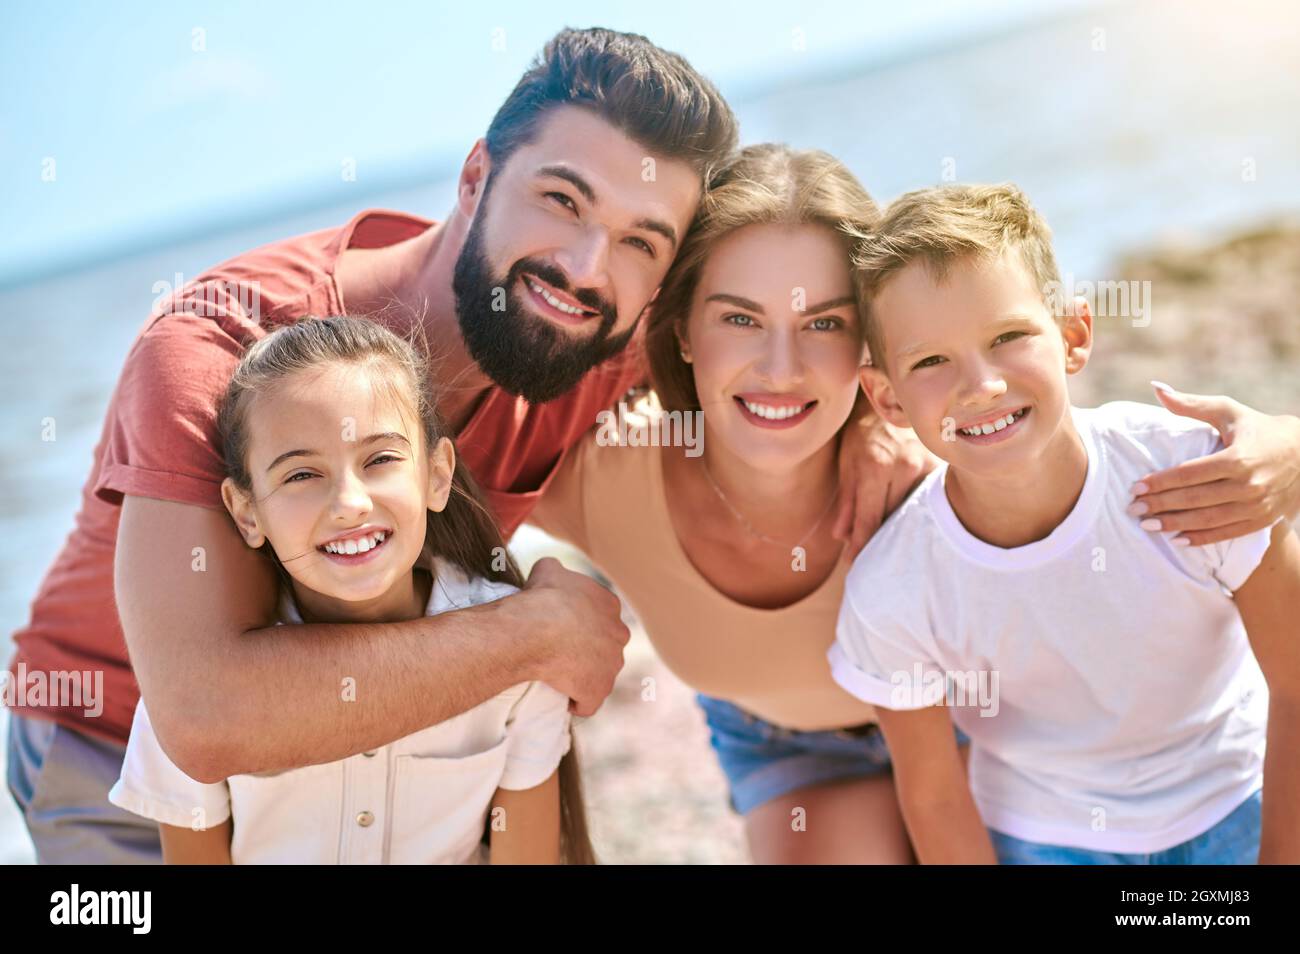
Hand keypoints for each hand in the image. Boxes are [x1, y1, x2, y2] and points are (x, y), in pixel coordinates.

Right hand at [519, 557, 629, 717]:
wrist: (536, 629)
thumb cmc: (542, 598)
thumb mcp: (547, 569)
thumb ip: (555, 569)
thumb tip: (551, 570)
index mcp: (609, 605)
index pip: (602, 617)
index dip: (583, 625)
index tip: (563, 630)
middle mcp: (618, 635)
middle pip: (605, 646)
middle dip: (589, 651)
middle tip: (562, 653)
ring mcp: (611, 665)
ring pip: (600, 675)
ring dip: (584, 677)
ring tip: (559, 676)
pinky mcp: (598, 690)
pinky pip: (589, 702)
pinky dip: (578, 702)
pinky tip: (565, 699)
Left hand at [831, 404, 937, 559]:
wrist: (890, 399)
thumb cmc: (862, 431)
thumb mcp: (847, 463)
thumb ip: (846, 500)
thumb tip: (841, 536)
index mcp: (875, 467)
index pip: (869, 518)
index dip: (862, 543)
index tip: (855, 561)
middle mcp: (904, 467)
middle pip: (891, 517)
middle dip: (878, 537)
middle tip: (870, 555)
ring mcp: (925, 465)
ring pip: (909, 509)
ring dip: (897, 524)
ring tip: (887, 539)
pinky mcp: (938, 465)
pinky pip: (924, 497)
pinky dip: (913, 508)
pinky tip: (907, 518)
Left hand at [1129, 382, 1299, 544]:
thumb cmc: (1256, 428)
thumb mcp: (1227, 411)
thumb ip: (1191, 404)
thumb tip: (1156, 388)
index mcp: (1238, 457)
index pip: (1190, 473)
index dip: (1161, 481)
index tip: (1135, 487)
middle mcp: (1249, 484)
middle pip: (1196, 498)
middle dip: (1161, 505)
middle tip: (1132, 509)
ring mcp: (1257, 505)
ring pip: (1209, 519)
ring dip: (1176, 525)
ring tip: (1147, 526)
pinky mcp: (1262, 520)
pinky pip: (1227, 533)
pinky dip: (1201, 538)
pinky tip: (1177, 540)